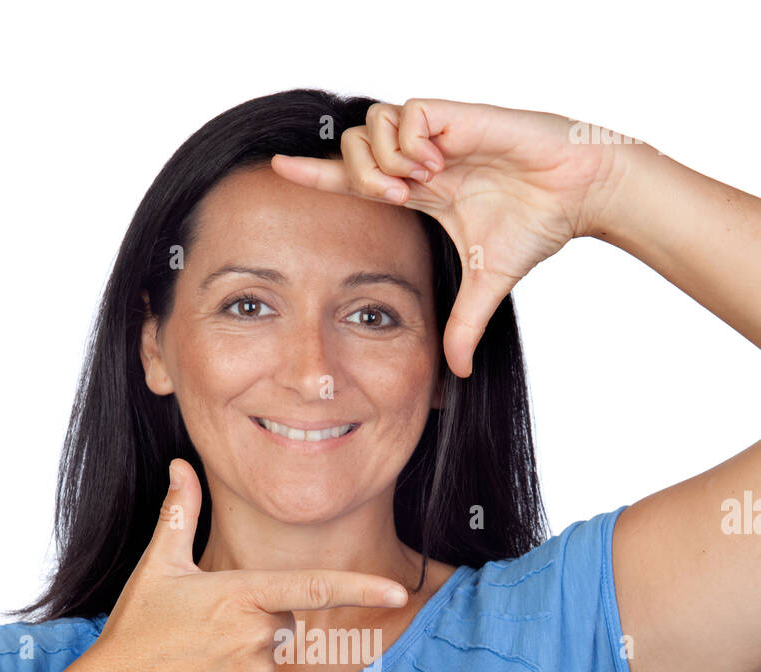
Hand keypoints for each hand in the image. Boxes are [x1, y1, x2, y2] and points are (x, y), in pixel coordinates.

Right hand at [86, 461, 408, 671]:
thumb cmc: (135, 631)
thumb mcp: (157, 567)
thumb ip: (180, 514)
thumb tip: (181, 465)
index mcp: (241, 595)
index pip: (314, 587)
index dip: (362, 588)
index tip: (398, 592)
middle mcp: (256, 637)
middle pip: (283, 622)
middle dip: (255, 623)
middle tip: (204, 632)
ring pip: (270, 660)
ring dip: (243, 658)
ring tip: (196, 662)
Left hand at [272, 100, 627, 377]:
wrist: (580, 192)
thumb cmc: (537, 223)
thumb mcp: (486, 285)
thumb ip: (464, 326)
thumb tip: (458, 374)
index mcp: (417, 190)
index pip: (352, 178)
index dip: (314, 174)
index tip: (275, 169)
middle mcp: (417, 158)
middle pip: (351, 146)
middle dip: (357, 175)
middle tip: (392, 200)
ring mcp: (433, 133)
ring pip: (371, 125)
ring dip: (386, 160)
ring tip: (421, 182)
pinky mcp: (452, 114)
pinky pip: (406, 114)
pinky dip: (412, 142)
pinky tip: (438, 161)